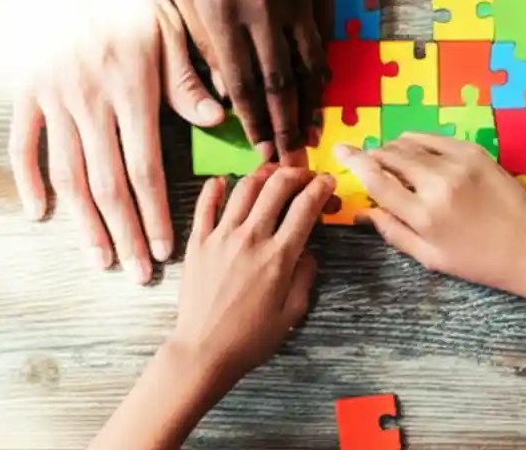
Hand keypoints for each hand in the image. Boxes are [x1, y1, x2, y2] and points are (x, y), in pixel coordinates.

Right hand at [7, 0, 223, 283]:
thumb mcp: (168, 25)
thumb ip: (187, 78)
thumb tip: (215, 121)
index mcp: (131, 87)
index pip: (145, 166)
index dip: (156, 213)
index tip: (166, 249)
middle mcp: (89, 101)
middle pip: (108, 183)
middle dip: (125, 234)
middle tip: (137, 274)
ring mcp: (52, 98)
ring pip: (69, 173)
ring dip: (84, 222)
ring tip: (99, 258)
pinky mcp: (25, 90)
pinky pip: (26, 145)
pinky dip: (31, 181)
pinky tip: (42, 213)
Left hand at [169, 0, 332, 165]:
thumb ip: (200, 40)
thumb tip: (225, 93)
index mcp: (219, 7)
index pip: (240, 82)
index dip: (253, 124)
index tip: (262, 153)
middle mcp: (262, 5)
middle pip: (280, 83)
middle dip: (286, 128)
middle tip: (295, 162)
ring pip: (309, 63)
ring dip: (310, 104)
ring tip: (311, 132)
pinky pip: (325, 34)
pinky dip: (323, 66)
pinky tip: (319, 88)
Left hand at [169, 166, 332, 385]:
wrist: (203, 351)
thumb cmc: (250, 339)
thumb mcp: (291, 313)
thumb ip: (304, 277)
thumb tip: (307, 253)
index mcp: (279, 256)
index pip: (306, 207)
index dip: (321, 188)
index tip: (328, 182)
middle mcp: (251, 238)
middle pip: (277, 187)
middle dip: (296, 173)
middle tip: (304, 176)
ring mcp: (221, 236)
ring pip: (244, 188)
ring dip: (262, 174)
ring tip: (272, 175)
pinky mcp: (198, 242)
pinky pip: (205, 205)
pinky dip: (214, 188)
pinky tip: (222, 181)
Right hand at [334, 133, 525, 294]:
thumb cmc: (478, 261)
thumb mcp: (430, 257)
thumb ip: (394, 232)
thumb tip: (364, 212)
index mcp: (424, 216)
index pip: (376, 180)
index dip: (353, 162)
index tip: (340, 151)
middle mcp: (437, 185)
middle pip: (389, 156)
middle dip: (372, 155)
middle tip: (367, 161)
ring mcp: (457, 163)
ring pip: (409, 143)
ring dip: (392, 147)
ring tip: (390, 159)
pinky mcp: (474, 151)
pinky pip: (433, 137)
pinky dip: (416, 141)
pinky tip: (414, 151)